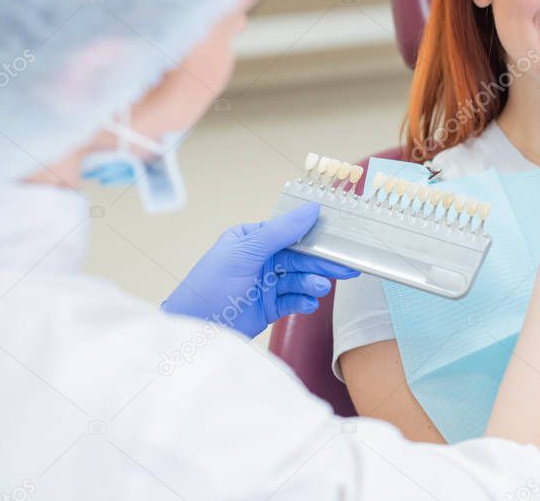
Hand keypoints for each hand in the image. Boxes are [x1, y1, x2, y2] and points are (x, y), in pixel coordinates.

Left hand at [161, 203, 358, 338]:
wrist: (194, 330)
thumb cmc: (210, 286)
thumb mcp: (246, 251)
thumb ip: (281, 231)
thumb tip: (312, 208)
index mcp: (252, 239)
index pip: (290, 232)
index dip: (314, 236)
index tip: (338, 239)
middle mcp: (260, 260)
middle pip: (300, 258)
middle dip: (321, 263)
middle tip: (346, 268)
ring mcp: (265, 285)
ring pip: (299, 280)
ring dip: (312, 283)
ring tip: (320, 288)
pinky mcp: (269, 308)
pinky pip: (294, 301)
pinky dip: (303, 302)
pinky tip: (308, 303)